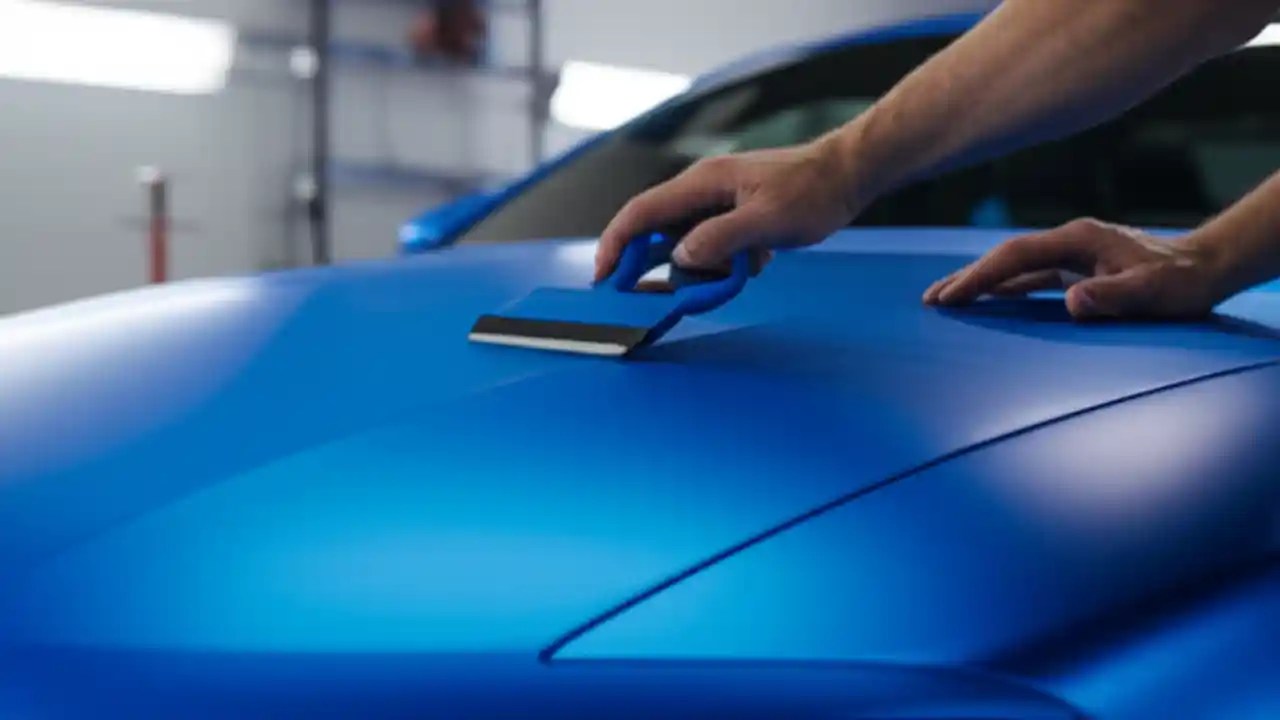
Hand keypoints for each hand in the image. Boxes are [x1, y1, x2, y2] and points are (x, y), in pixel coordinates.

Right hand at [594, 140, 858, 280]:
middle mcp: (702, 190)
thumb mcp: (765, 221)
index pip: (641, 213)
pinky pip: (713, 244)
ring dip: (705, 266)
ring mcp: (718, 202)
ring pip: (688, 243)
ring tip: (743, 268)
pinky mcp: (734, 214)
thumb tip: (679, 259)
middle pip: (657, 231)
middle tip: (652, 298)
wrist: (848, 174)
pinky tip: (760, 259)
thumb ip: (718, 239)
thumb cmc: (812, 191)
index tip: (603, 278)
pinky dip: (727, 261)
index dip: (615, 245)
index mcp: (701, 183)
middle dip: (655, 265)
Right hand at [922, 218, 1225, 319]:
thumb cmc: (1181, 284)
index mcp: (1078, 240)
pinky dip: (1003, 286)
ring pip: (1013, 266)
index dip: (978, 276)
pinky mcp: (1077, 268)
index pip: (1014, 256)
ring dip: (980, 281)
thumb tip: (1070, 300)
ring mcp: (1072, 254)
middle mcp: (1069, 241)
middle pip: (1005, 256)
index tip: (949, 298)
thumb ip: (1112, 295)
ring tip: (946, 299)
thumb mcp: (1152, 293)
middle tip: (929, 300)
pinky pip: (1029, 276)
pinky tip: (987, 298)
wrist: (1206, 269)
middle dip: (966, 277)